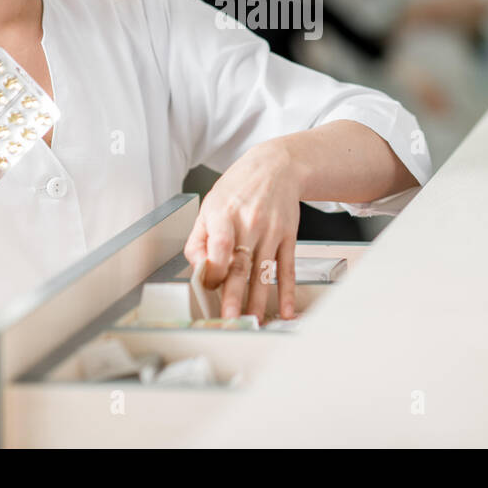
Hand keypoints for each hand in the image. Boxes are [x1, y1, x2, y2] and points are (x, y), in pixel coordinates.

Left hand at [183, 141, 299, 323]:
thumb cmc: (239, 188)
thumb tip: (198, 269)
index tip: (211, 286)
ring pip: (264, 271)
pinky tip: (286, 309)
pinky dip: (287, 291)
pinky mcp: (288, 236)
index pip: (219, 246)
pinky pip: (287, 267)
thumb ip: (199, 239)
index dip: (214, 270)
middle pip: (241, 264)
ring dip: (259, 300)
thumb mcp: (210, 205)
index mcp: (224, 214)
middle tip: (230, 319)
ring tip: (253, 321)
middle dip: (234, 296)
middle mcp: (250, 223)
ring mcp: (272, 231)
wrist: (277, 166)